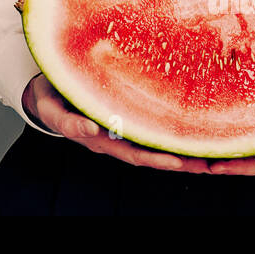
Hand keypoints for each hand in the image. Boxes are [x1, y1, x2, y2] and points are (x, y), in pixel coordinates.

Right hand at [22, 74, 212, 172]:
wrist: (46, 90)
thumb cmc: (51, 98)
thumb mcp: (52, 110)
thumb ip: (68, 122)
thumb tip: (90, 131)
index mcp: (100, 139)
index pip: (133, 153)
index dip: (155, 157)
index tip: (177, 162)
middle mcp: (115, 138)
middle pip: (152, 153)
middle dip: (179, 159)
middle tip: (205, 163)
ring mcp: (121, 128)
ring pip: (154, 142)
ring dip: (181, 149)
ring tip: (208, 151)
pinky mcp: (125, 113)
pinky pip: (150, 125)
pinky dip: (170, 130)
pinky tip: (190, 126)